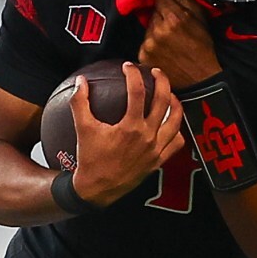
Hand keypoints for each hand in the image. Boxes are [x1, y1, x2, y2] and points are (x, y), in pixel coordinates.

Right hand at [70, 63, 180, 205]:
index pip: (137, 91)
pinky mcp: (158, 160)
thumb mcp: (82, 129)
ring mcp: (156, 149)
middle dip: (162, 80)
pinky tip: (170, 123)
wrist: (97, 190)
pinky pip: (176, 142)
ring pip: (176, 120)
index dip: (133, 74)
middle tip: (155, 72)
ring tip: (170, 94)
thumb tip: (79, 81)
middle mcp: (147, 136)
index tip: (128, 67)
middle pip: (163, 100)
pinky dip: (177, 130)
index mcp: (130, 127)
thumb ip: (80, 103)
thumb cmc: (90, 160)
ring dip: (175, 102)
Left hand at [139, 0, 222, 90]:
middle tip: (175, 29)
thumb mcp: (200, 18)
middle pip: (153, 12)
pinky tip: (164, 50)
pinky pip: (145, 42)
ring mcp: (149, 44)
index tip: (171, 7)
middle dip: (162, 17)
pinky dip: (152, 44)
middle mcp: (158, 31)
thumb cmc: (202, 48)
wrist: (200, 77)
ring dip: (156, 30)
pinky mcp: (143, 56)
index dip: (166, 1)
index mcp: (174, 19)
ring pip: (148, 27)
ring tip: (171, 41)